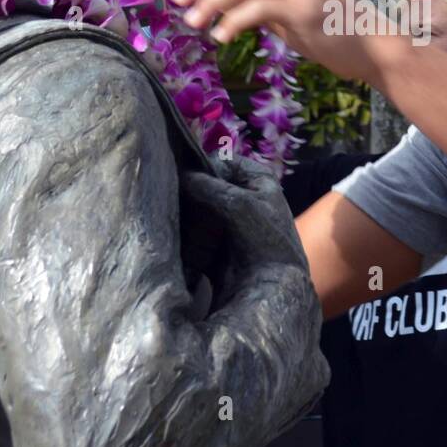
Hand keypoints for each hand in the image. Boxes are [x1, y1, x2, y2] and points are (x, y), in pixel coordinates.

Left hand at [169, 0, 399, 83]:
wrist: (370, 46)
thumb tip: (223, 6)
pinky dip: (233, 21)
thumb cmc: (330, 32)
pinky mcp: (303, 9)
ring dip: (210, 0)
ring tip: (192, 21)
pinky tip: (221, 36)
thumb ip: (261, 2)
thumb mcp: (289, 12)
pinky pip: (258, 9)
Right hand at [181, 154, 305, 270]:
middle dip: (191, 192)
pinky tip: (178, 233)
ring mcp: (235, 218)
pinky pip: (201, 228)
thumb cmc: (265, 239)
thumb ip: (209, 187)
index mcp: (258, 178)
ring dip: (188, 213)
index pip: (221, 161)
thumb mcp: (238, 205)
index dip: (200, 167)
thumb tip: (180, 175)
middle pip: (209, 185)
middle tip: (171, 198)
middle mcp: (247, 194)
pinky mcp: (224, 239)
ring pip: (203, 207)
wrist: (276, 286)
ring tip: (172, 216)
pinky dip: (190, 230)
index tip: (180, 178)